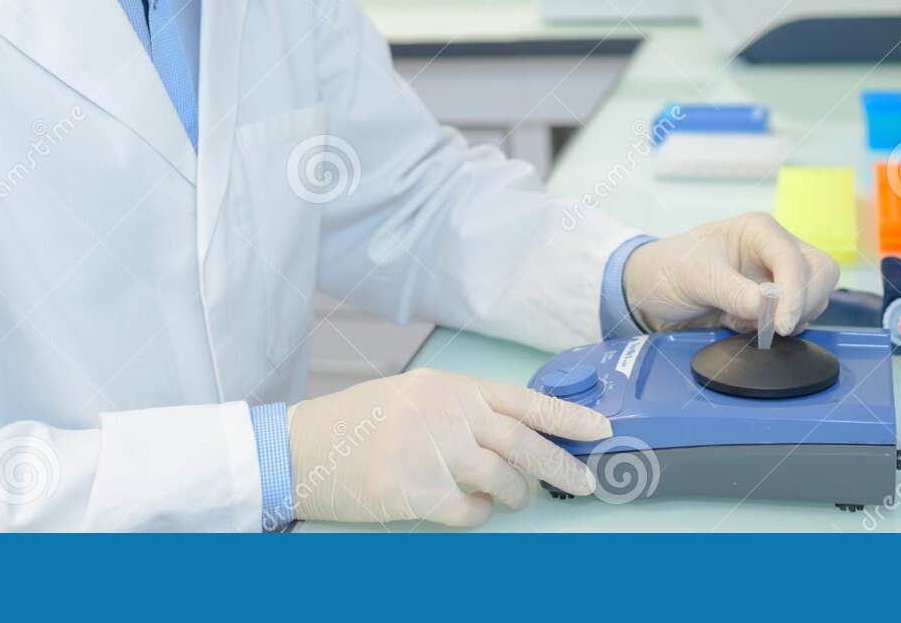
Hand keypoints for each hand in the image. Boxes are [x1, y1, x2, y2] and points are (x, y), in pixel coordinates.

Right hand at [285, 367, 609, 526]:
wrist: (301, 448)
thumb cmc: (358, 424)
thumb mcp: (415, 397)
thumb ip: (464, 410)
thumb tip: (518, 438)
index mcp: (448, 386)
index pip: (523, 398)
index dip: (567, 416)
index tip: (599, 430)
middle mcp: (444, 412)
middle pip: (523, 441)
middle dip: (561, 465)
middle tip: (583, 482)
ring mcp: (428, 450)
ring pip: (502, 479)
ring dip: (515, 495)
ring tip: (512, 499)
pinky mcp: (413, 490)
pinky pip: (469, 511)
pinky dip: (478, 514)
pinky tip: (468, 507)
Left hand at [621, 212, 838, 335]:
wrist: (655, 289)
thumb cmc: (671, 268)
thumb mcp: (696, 276)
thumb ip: (733, 291)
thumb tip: (768, 306)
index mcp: (758, 230)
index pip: (794, 258)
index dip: (796, 292)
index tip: (782, 324)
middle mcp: (774, 249)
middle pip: (821, 273)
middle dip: (803, 303)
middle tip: (775, 327)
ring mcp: (778, 274)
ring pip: (814, 297)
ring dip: (785, 318)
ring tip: (740, 318)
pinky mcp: (776, 299)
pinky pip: (796, 316)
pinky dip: (774, 328)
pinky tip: (741, 322)